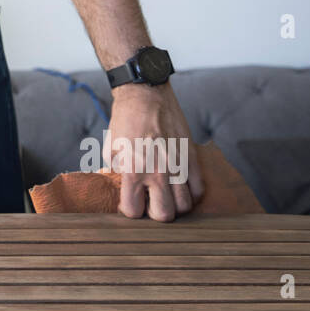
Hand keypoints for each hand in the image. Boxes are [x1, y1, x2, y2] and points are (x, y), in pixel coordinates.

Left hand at [103, 81, 205, 220]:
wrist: (146, 94)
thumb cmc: (124, 120)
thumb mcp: (110, 148)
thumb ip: (117, 172)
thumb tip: (123, 187)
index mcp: (133, 170)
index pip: (134, 211)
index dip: (130, 209)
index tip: (130, 201)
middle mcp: (158, 171)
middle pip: (165, 216)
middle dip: (155, 212)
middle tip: (150, 200)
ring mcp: (178, 165)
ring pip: (186, 207)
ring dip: (174, 204)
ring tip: (166, 194)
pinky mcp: (192, 157)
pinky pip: (199, 190)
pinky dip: (191, 194)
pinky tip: (180, 186)